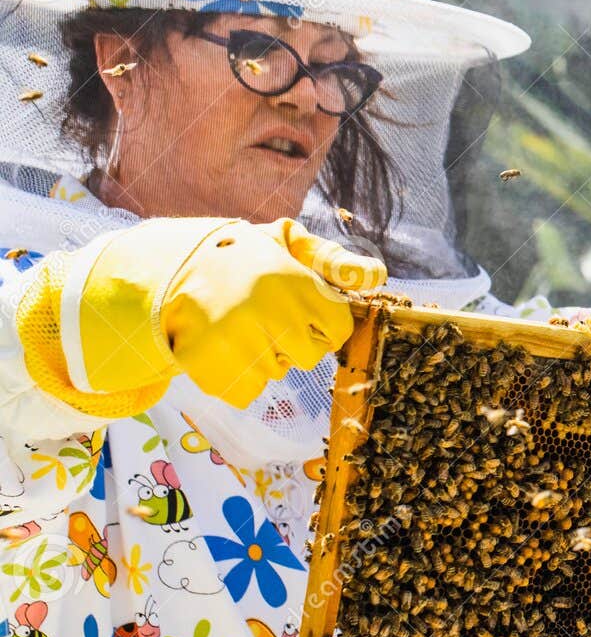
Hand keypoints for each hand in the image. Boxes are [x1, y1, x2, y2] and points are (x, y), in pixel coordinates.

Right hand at [80, 217, 384, 407]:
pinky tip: (218, 347)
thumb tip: (378, 276)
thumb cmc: (239, 259)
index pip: (337, 328)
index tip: (295, 307)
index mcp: (294, 282)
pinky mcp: (209, 365)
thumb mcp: (286, 244)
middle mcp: (270, 311)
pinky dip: (234, 377)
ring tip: (233, 327)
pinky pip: (245, 392)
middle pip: (308, 356)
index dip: (319, 322)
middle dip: (289, 341)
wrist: (165, 269)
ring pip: (275, 374)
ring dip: (260, 358)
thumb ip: (334, 262)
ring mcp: (237, 341)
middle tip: (259, 316)